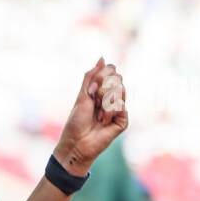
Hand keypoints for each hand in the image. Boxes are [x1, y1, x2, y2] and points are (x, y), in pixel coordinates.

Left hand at [54, 57, 127, 175]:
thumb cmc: (76, 121)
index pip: (112, 71)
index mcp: (102, 91)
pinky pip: (121, 107)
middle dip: (103, 88)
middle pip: (118, 79)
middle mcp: (113, 98)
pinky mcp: (123, 121)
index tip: (91, 89)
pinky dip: (109, 112)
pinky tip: (103, 122)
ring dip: (105, 101)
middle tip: (94, 101)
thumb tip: (102, 58)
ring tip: (98, 114)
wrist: (76, 142)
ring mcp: (119, 110)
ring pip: (121, 91)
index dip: (102, 76)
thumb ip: (91, 76)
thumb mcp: (82, 95)